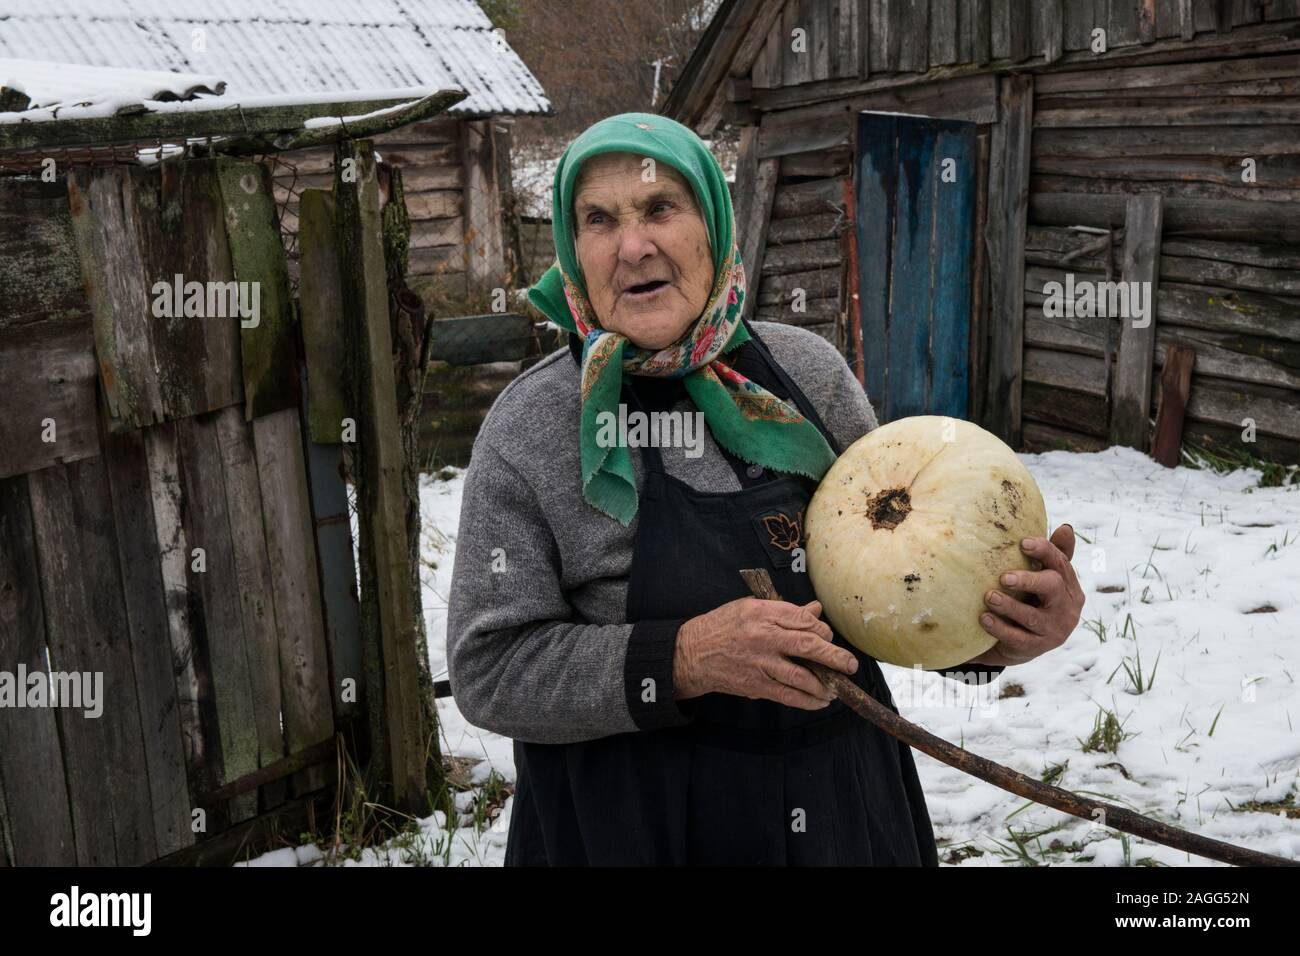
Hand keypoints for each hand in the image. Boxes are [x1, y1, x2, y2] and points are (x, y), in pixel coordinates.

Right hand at [673, 597, 858, 708]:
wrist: (691, 653)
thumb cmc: (722, 627)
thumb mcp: (750, 608)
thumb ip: (785, 611)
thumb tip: (816, 611)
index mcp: (763, 612)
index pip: (804, 620)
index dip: (821, 630)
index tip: (827, 637)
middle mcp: (763, 637)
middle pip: (809, 646)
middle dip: (835, 657)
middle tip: (851, 666)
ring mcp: (760, 663)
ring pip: (802, 676)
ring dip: (825, 684)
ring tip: (837, 689)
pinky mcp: (755, 685)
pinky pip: (788, 695)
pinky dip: (807, 700)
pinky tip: (820, 701)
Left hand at [967, 524, 1083, 667]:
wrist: (1024, 642)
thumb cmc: (1033, 598)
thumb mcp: (1043, 577)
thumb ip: (1053, 554)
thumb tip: (1067, 527)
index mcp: (1068, 585)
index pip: (1061, 563)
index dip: (1044, 551)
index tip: (1022, 543)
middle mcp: (1066, 607)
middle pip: (1052, 587)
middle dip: (1028, 580)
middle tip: (1004, 577)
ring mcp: (1054, 630)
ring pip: (1032, 617)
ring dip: (1010, 606)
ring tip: (989, 597)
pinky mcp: (1037, 648)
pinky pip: (1018, 638)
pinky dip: (1000, 628)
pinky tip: (984, 618)